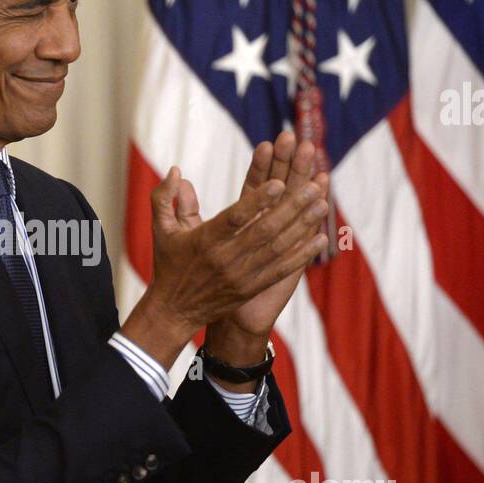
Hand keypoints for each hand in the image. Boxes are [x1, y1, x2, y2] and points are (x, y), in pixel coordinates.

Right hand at [119, 135, 329, 369]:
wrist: (175, 311)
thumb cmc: (169, 264)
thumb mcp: (161, 229)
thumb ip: (165, 198)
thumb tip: (178, 171)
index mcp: (204, 240)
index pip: (235, 217)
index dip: (258, 200)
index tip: (278, 182)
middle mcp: (225, 258)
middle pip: (264, 230)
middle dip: (291, 207)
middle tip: (312, 186)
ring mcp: (240, 275)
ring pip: (277, 248)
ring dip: (302, 226)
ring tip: (322, 204)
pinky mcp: (251, 288)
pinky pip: (281, 270)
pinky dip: (302, 254)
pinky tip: (320, 239)